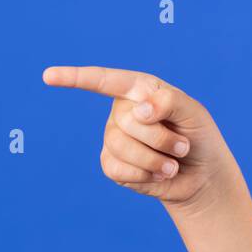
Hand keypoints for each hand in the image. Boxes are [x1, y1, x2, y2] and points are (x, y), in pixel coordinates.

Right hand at [43, 65, 233, 215]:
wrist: (202, 176)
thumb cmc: (199, 137)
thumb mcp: (194, 112)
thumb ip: (169, 102)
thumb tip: (138, 109)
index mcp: (139, 89)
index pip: (104, 81)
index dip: (75, 78)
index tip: (48, 76)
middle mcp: (122, 111)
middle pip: (128, 121)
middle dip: (162, 138)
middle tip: (182, 145)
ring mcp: (113, 137)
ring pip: (122, 146)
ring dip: (156, 159)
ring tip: (173, 163)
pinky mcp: (112, 164)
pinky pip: (118, 169)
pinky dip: (145, 175)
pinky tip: (158, 174)